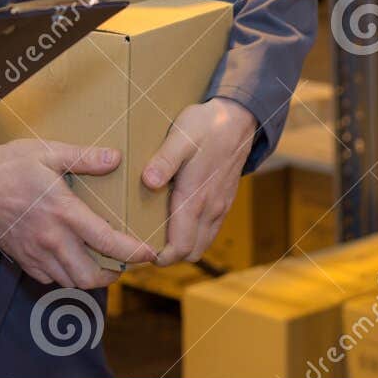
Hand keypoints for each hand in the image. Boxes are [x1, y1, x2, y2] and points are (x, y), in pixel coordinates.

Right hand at [0, 139, 156, 288]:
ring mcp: (35, 252)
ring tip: (100, 266)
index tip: (148, 254)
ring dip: (89, 279)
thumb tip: (116, 158)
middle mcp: (52, 239)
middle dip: (113, 276)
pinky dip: (64, 276)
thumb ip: (85, 158)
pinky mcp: (22, 258)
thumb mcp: (49, 152)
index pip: (107, 242)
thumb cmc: (11, 164)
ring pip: (70, 282)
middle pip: (90, 276)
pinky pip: (49, 279)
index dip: (133, 253)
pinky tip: (69, 262)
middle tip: (123, 265)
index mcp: (64, 212)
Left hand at [143, 98, 257, 265]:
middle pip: (190, 252)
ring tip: (156, 236)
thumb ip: (164, 160)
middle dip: (168, 256)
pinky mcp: (223, 202)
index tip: (139, 252)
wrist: (238, 119)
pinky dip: (193, 236)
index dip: (160, 258)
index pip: (180, 247)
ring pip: (201, 244)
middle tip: (142, 244)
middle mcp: (210, 208)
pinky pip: (208, 231)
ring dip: (181, 247)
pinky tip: (175, 220)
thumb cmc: (205, 126)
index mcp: (196, 198)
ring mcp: (220, 207)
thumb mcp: (180, 137)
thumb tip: (148, 182)